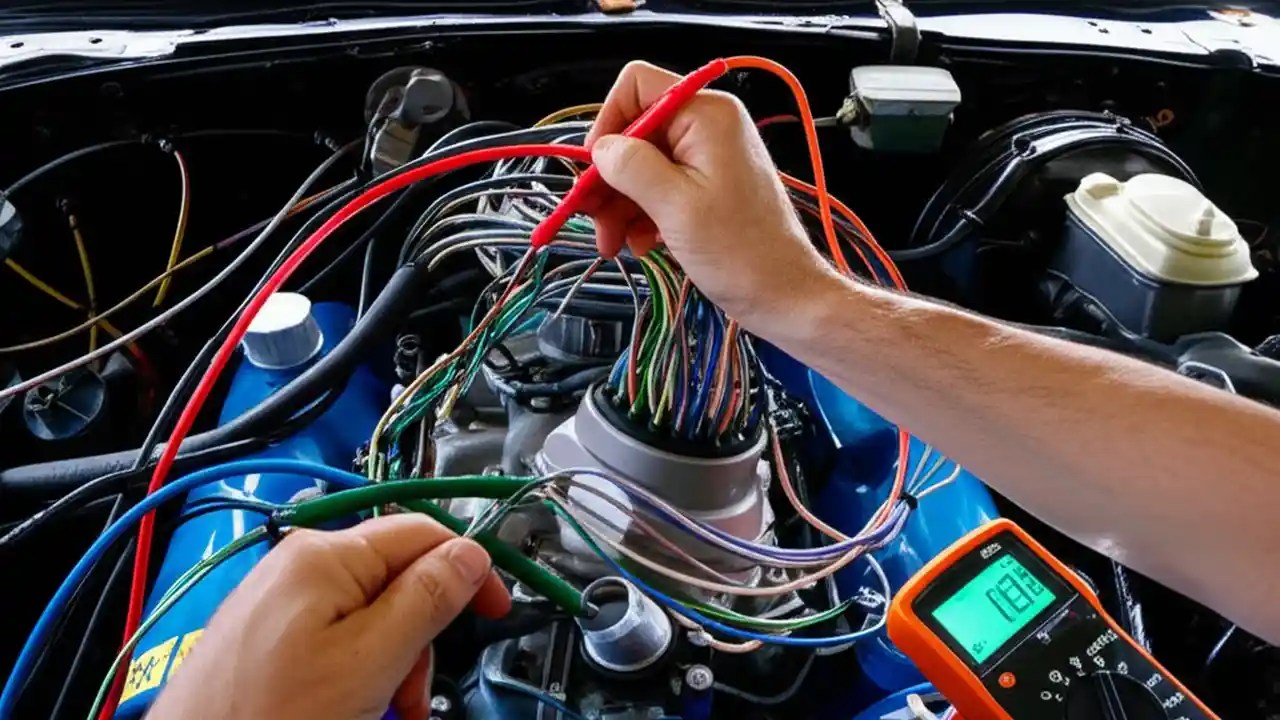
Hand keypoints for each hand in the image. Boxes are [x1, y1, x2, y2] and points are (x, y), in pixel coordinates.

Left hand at [149, 515, 510, 719]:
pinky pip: (336, 634)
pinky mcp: (267, 632)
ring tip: (386, 710)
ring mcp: (279, 598)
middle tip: (415, 691)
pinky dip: (358, 668)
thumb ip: (426, 600)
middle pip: (397, 578)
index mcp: (324, 555)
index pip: (422, 532)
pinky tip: (355, 705)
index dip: (469, 568)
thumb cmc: (268, 718)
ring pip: (370, 612)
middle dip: (420, 635)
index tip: (495, 606)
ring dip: (393, 660)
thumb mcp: (370, 660)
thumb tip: (470, 552)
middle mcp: (298, 563)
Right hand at [585, 61, 834, 327]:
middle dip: (609, 177)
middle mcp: (707, 126)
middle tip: (592, 220)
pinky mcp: (706, 187)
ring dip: (619, 204)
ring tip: (614, 244)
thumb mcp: (675, 206)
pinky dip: (641, 215)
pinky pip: (658, 188)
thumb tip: (601, 148)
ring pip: (641, 165)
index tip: (594, 169)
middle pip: (634, 133)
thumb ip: (632, 167)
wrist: (783, 295)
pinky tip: (640, 244)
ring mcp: (707, 158)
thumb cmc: (740, 252)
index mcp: (706, 114)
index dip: (607, 122)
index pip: (637, 85)